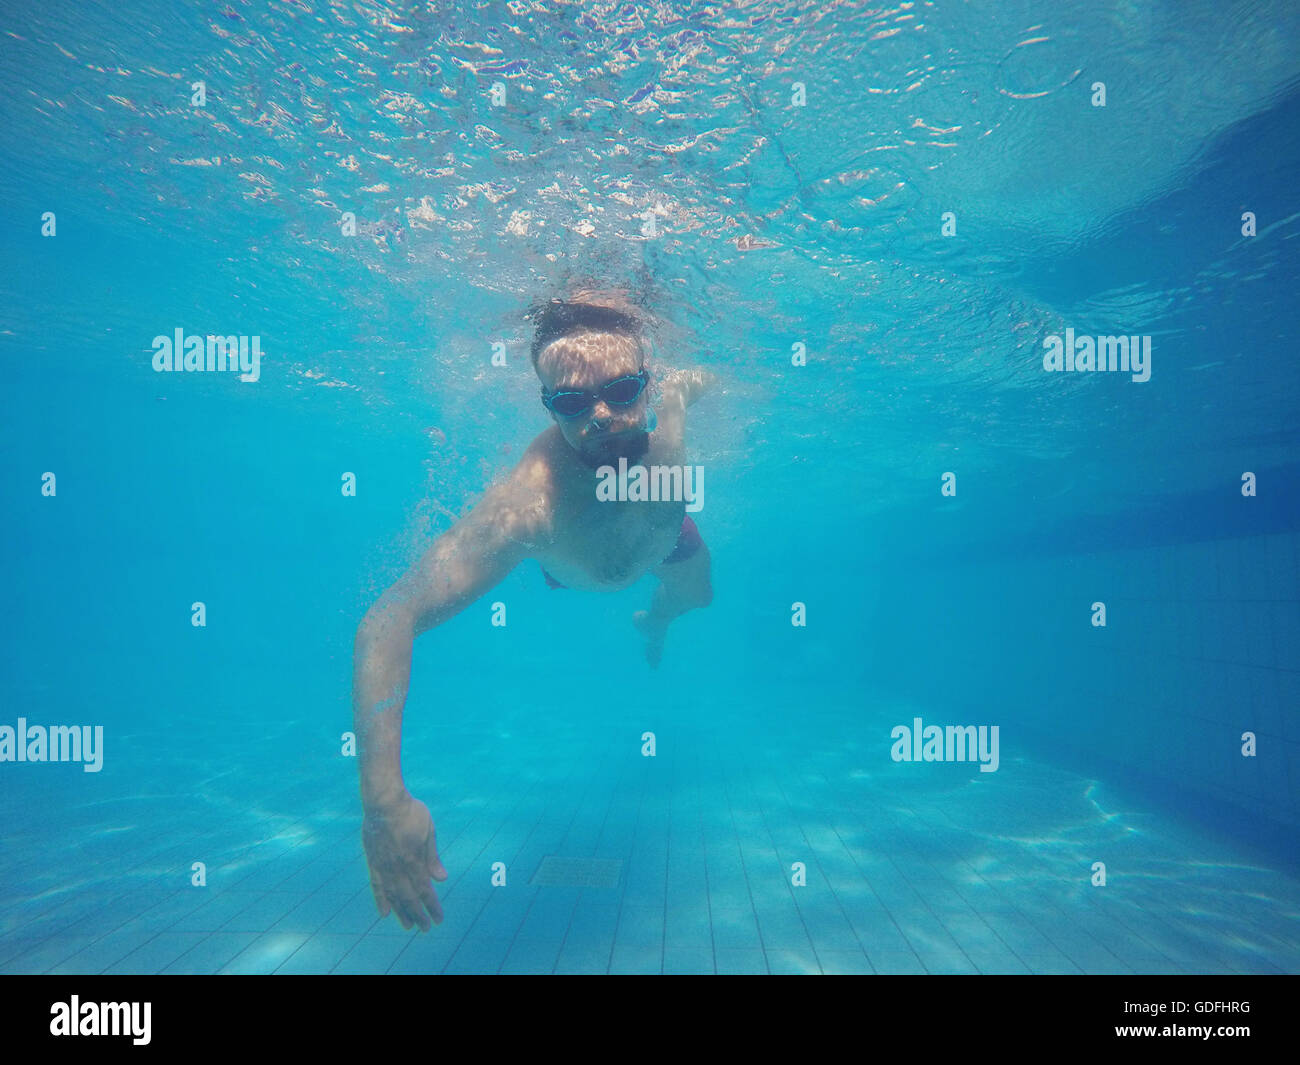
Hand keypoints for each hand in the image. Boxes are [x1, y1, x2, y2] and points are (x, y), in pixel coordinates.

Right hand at [362, 791, 446, 930]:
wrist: (383, 801)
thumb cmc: (410, 812)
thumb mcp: (429, 831)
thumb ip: (432, 857)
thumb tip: (442, 879)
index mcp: (414, 860)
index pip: (425, 890)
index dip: (432, 906)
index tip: (438, 919)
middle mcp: (398, 868)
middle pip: (409, 898)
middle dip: (418, 915)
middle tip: (425, 928)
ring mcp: (383, 866)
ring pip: (393, 896)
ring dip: (401, 912)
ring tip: (407, 925)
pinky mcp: (372, 862)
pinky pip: (376, 886)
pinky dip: (381, 900)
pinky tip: (385, 912)